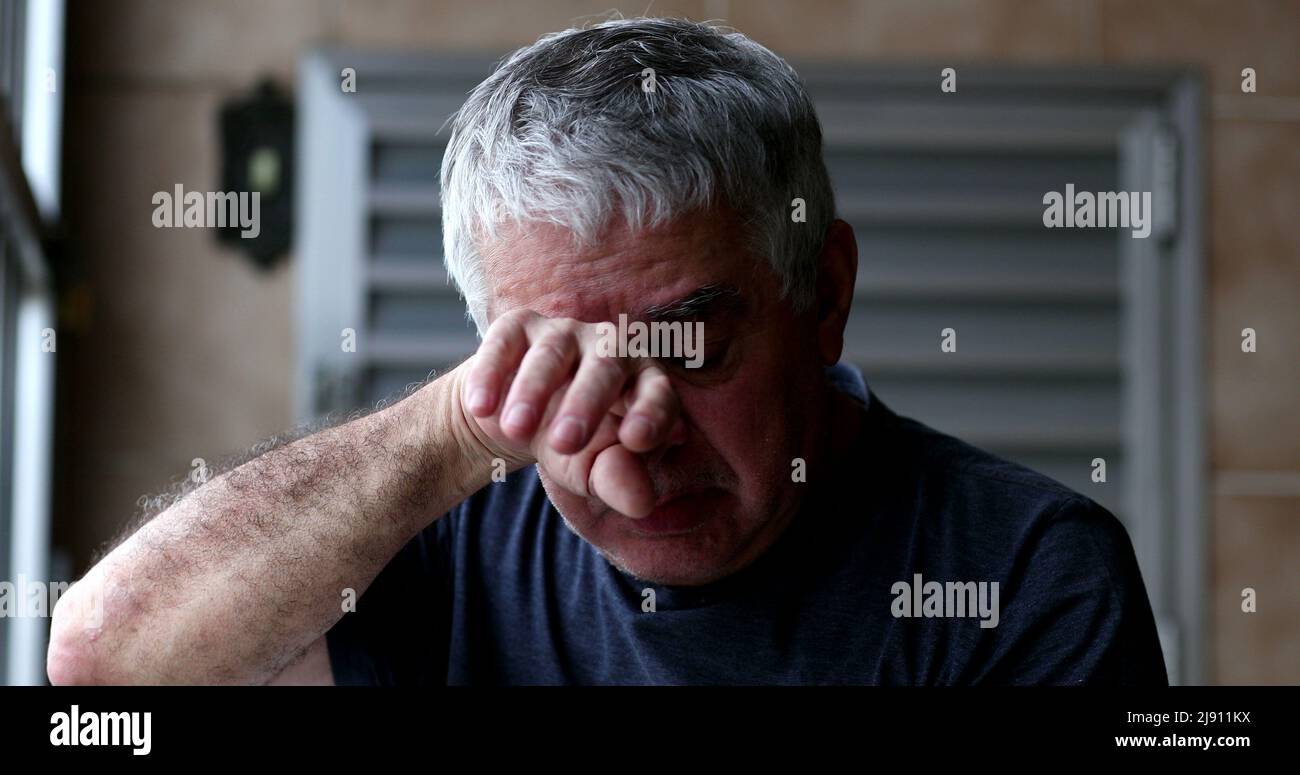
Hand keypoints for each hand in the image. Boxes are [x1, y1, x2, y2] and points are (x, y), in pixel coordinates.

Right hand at [455, 309, 683, 517]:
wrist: (518, 421)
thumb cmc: (573, 447)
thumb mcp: (594, 472)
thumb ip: (619, 482)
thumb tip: (641, 504)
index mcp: (644, 380)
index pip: (658, 392)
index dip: (652, 413)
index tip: (637, 440)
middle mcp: (610, 347)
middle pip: (605, 367)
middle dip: (585, 404)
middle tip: (563, 443)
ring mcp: (564, 333)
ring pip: (552, 354)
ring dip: (533, 392)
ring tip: (516, 429)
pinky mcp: (517, 328)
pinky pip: (505, 344)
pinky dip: (491, 374)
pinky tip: (482, 407)